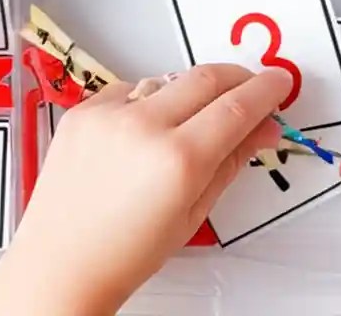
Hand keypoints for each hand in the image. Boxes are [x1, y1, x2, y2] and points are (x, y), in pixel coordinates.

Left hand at [0, 64, 291, 315]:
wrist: (62, 263)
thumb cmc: (125, 253)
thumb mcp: (193, 212)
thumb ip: (232, 161)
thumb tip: (262, 129)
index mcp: (178, 160)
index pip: (237, 106)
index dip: (265, 90)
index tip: (278, 83)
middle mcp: (143, 128)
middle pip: (206, 77)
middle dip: (237, 78)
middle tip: (249, 89)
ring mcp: (108, 116)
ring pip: (167, 79)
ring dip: (191, 90)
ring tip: (192, 121)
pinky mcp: (82, 111)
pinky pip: (129, 89)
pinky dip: (146, 102)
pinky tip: (145, 131)